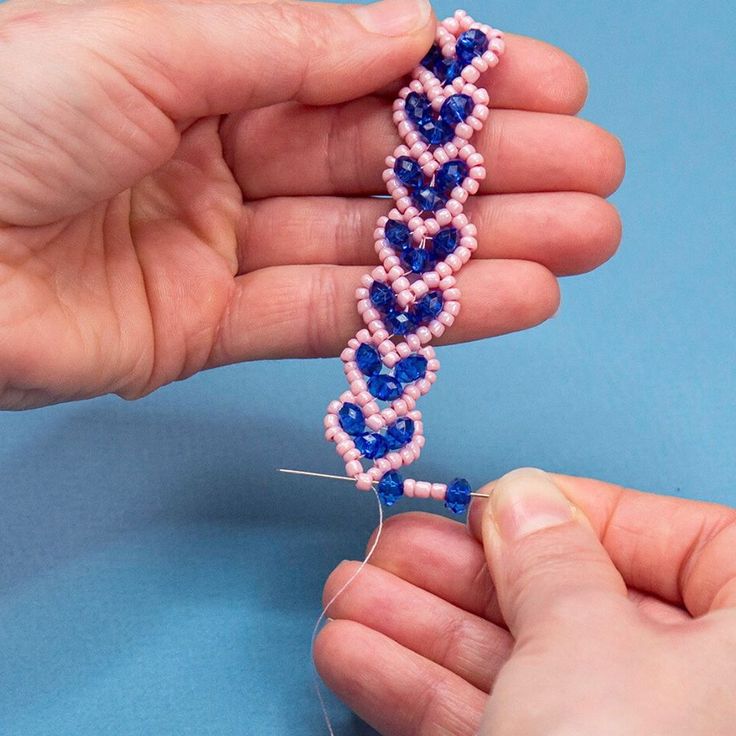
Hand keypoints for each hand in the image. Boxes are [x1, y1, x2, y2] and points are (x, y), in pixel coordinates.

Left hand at [0, 0, 622, 408]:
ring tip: (577, 248)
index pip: (364, 76)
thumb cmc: (1, 120)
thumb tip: (408, 32)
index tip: (553, 92)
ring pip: (375, 248)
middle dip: (495, 175)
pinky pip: (333, 314)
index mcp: (212, 68)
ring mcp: (227, 246)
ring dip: (479, 251)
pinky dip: (415, 311)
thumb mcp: (152, 43)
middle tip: (592, 183)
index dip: (461, 87)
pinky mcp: (213, 326)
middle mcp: (228, 155)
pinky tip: (503, 301)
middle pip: (387, 167)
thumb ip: (287, 45)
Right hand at [316, 469, 735, 734]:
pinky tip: (353, 652)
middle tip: (387, 544)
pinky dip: (419, 693)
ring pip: (518, 667)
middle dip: (461, 573)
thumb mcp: (586, 643)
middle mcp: (704, 696)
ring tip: (345, 593)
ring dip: (419, 629)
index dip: (569, 510)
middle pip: (570, 603)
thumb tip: (523, 495)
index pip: (672, 538)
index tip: (487, 503)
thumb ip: (550, 554)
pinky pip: (493, 724)